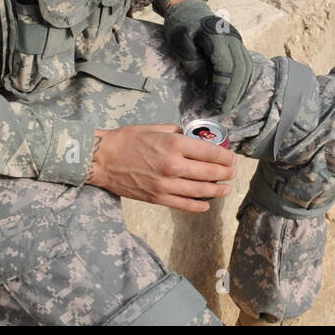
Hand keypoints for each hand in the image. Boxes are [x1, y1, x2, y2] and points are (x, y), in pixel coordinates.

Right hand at [87, 125, 235, 211]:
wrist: (102, 159)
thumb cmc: (127, 140)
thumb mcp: (156, 128)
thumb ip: (177, 132)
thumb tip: (192, 137)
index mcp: (175, 145)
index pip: (210, 152)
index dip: (225, 156)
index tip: (232, 157)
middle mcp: (173, 165)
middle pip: (209, 172)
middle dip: (226, 173)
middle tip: (233, 172)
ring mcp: (165, 185)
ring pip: (200, 191)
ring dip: (217, 190)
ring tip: (226, 189)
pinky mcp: (157, 198)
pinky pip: (183, 205)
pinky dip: (197, 206)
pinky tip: (206, 204)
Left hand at [163, 0, 252, 110]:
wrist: (189, 8)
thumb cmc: (181, 26)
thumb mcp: (180, 44)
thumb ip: (193, 64)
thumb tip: (206, 85)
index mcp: (216, 35)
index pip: (225, 65)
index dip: (223, 86)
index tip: (217, 103)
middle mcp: (232, 37)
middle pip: (240, 68)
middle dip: (233, 92)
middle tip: (224, 109)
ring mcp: (237, 40)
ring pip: (246, 67)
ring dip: (240, 88)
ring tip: (230, 104)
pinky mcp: (238, 44)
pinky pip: (245, 63)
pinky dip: (242, 79)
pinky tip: (235, 91)